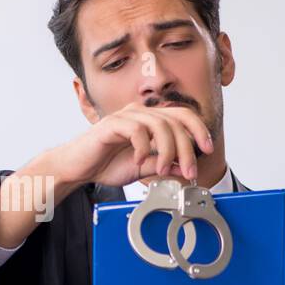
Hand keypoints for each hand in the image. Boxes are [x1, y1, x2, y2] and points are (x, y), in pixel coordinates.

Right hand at [45, 101, 214, 189]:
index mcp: (149, 120)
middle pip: (175, 121)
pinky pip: (137, 131)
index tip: (208, 148)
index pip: (182, 115)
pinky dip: (143, 148)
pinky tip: (137, 160)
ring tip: (161, 169)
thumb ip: (163, 165)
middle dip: (187, 148)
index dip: (199, 129)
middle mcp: (140, 113)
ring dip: (167, 150)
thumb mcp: (142, 168)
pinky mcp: (112, 124)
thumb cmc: (105, 165)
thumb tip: (184, 167)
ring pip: (160, 125)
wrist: (77, 168)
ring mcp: (126, 116)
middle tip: (189, 170)